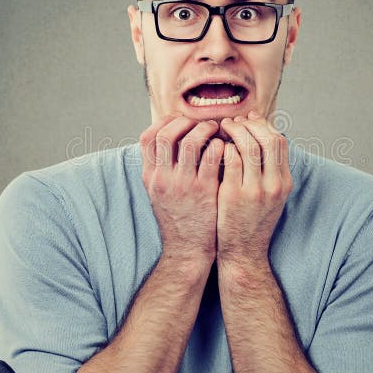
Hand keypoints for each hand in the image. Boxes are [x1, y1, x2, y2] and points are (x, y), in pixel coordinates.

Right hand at [140, 114, 224, 266]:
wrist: (188, 250)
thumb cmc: (178, 219)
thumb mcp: (158, 194)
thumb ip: (161, 169)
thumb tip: (169, 140)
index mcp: (150, 177)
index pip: (148, 137)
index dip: (165, 123)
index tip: (181, 122)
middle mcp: (162, 178)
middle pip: (166, 134)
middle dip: (185, 121)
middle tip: (201, 123)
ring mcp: (182, 184)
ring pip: (190, 140)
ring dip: (205, 129)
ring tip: (216, 130)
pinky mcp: (204, 191)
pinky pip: (211, 156)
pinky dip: (219, 145)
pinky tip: (224, 147)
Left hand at [216, 111, 292, 265]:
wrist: (243, 253)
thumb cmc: (252, 221)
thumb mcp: (270, 196)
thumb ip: (268, 170)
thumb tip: (259, 137)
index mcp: (284, 182)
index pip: (280, 141)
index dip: (263, 125)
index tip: (249, 120)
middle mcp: (273, 185)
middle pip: (267, 139)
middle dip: (249, 125)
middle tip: (233, 121)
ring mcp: (254, 190)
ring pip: (249, 146)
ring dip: (234, 131)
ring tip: (222, 128)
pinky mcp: (234, 195)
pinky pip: (230, 160)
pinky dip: (223, 147)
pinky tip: (215, 146)